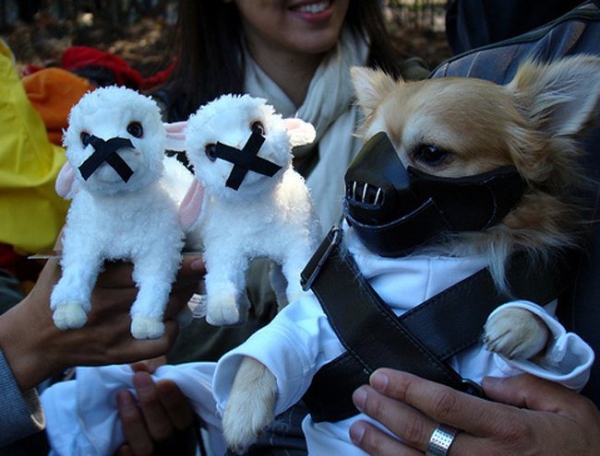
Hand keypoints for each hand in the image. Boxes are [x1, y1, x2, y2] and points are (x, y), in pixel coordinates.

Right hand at [0, 254, 204, 391]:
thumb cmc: (55, 292)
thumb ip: (80, 238)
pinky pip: (161, 342)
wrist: (37, 340)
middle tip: (202, 266)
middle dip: (188, 278)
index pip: (144, 270)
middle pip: (163, 291)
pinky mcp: (122, 353)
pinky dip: (173, 329)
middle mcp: (108, 306)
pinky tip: (171, 317)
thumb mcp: (63, 261)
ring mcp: (116, 332)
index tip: (200, 257)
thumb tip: (97, 210)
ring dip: (183, 299)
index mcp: (96, 281)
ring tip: (189, 285)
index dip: (176, 264)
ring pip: (167, 313)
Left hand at [115, 358, 195, 455]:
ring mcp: (153, 455)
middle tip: (139, 377)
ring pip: (145, 447)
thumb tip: (139, 364)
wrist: (144, 429)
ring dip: (133, 420)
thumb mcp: (158, 386)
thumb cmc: (152, 401)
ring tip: (122, 394)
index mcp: (182, 424)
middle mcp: (172, 442)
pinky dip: (125, 453)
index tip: (163, 381)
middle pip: (163, 429)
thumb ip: (154, 372)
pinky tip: (120, 439)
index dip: (174, 399)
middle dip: (151, 402)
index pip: (183, 415)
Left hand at [349, 369, 599, 454]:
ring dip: (382, 447)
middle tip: (361, 396)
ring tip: (357, 429)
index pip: (445, 405)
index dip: (407, 389)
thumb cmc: (580, 449)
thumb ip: (525, 388)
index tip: (381, 377)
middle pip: (422, 434)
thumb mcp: (568, 409)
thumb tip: (487, 381)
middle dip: (386, 412)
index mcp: (507, 431)